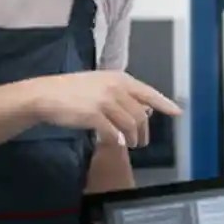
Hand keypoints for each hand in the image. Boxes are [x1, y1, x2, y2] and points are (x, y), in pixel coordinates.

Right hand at [33, 70, 180, 147]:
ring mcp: (104, 101)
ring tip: (130, 144)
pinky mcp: (93, 115)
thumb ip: (122, 95)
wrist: (46, 95)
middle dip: (143, 131)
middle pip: (140, 114)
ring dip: (132, 137)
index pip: (148, 92)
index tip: (177, 112)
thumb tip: (144, 109)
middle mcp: (115, 88)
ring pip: (129, 124)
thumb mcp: (101, 85)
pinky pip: (112, 132)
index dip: (164, 103)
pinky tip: (116, 143)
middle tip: (141, 142)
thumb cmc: (73, 90)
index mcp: (119, 79)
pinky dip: (116, 139)